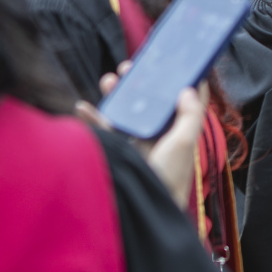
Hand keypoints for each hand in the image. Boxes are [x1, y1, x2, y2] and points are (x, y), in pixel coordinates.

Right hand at [92, 64, 208, 209]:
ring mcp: (136, 143)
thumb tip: (187, 89)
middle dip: (138, 82)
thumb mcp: (184, 144)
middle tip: (128, 67)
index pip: (181, 100)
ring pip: (125, 111)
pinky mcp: (118, 153)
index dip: (179, 80)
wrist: (143, 212)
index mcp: (177, 130)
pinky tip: (82, 107)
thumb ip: (189, 116)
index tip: (172, 60)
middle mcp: (158, 135)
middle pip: (148, 101)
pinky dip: (92, 117)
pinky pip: (103, 131)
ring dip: (115, 94)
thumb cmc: (169, 178)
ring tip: (109, 80)